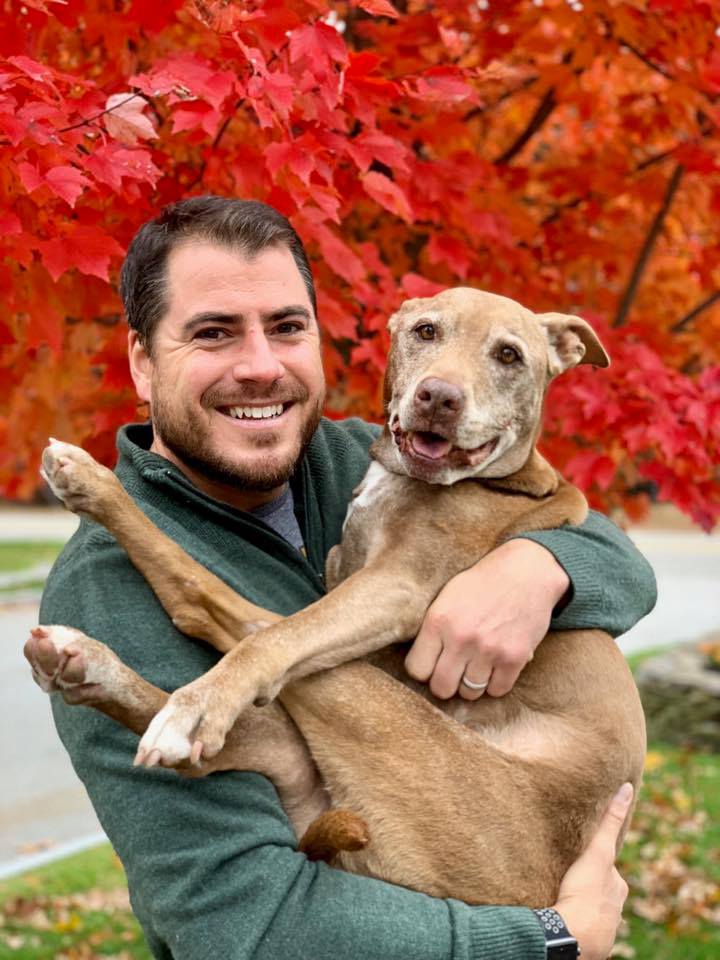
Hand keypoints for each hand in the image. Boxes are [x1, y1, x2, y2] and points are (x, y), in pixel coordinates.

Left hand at [404, 539, 569, 699]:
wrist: (526, 573)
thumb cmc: (482, 583)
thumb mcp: (446, 597)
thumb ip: (432, 629)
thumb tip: (419, 665)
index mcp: (438, 621)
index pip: (416, 669)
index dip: (423, 670)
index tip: (431, 664)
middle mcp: (461, 638)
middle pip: (441, 688)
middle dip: (444, 683)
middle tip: (452, 672)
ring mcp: (488, 650)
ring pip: (469, 692)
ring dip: (471, 683)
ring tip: (475, 666)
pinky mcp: (514, 658)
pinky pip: (497, 690)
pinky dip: (496, 683)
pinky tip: (495, 666)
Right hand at [553, 783, 632, 959]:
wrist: (574, 934)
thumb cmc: (586, 892)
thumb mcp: (598, 851)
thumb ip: (611, 821)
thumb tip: (627, 788)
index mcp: (618, 887)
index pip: (606, 866)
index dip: (592, 860)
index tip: (579, 860)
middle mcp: (616, 907)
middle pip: (600, 887)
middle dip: (588, 883)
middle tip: (568, 877)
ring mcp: (604, 925)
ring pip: (592, 907)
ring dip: (581, 903)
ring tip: (563, 896)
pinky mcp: (590, 939)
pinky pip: (582, 925)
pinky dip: (575, 919)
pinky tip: (563, 915)